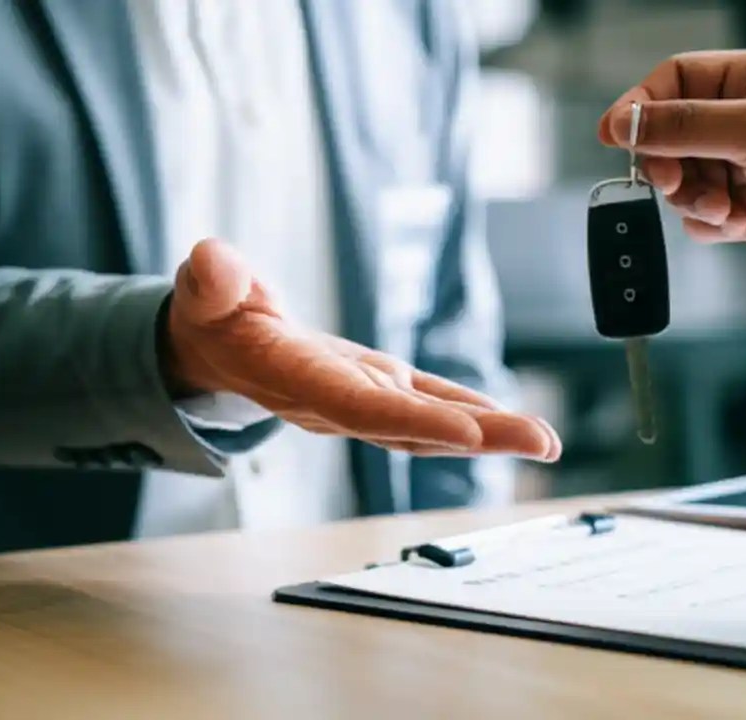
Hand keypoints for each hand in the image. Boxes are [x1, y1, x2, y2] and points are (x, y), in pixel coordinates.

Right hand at [161, 239, 560, 460]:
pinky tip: (510, 422)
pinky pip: (431, 400)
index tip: (468, 432)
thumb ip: (211, 280)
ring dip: (489, 433)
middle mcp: (339, 402)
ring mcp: (364, 398)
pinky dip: (472, 411)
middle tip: (541, 442)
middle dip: (479, 437)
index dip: (414, 419)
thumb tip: (214, 262)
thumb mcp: (202, 290)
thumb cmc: (211, 317)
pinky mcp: (379, 385)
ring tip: (543, 440)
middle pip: (415, 426)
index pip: (360, 406)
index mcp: (298, 380)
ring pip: (431, 421)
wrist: (217, 349)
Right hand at [598, 50, 745, 285]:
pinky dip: (712, 224)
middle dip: (668, 163)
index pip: (675, 81)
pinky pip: (704, 215)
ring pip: (684, 179)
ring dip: (692, 198)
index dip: (641, 107)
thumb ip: (682, 126)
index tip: (616, 137)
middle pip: (672, 135)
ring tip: (725, 208)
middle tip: (673, 181)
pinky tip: (739, 225)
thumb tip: (622, 121)